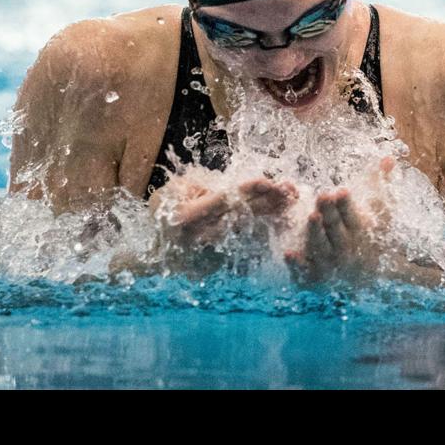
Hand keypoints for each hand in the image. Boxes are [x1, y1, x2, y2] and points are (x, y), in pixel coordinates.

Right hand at [156, 175, 297, 250]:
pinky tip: (279, 220)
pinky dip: (263, 232)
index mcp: (186, 216)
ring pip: (247, 231)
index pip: (225, 199)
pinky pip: (244, 244)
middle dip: (268, 201)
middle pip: (241, 215)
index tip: (271, 182)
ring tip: (289, 202)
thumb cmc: (165, 210)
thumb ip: (205, 186)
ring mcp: (210, 252)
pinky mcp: (218, 262)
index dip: (250, 189)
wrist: (153, 250)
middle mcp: (200, 237)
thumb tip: (238, 189)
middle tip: (290, 190)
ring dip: (269, 216)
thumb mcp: (177, 189)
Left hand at [285, 158, 395, 283]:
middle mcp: (346, 247)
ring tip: (312, 217)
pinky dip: (298, 266)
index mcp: (358, 230)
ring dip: (315, 234)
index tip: (342, 191)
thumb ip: (382, 183)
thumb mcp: (381, 211)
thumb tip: (389, 157)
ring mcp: (332, 263)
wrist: (370, 275)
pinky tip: (288, 254)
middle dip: (330, 214)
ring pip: (321, 248)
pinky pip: (307, 272)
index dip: (346, 204)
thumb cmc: (372, 235)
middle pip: (336, 229)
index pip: (352, 215)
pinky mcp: (317, 276)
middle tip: (323, 196)